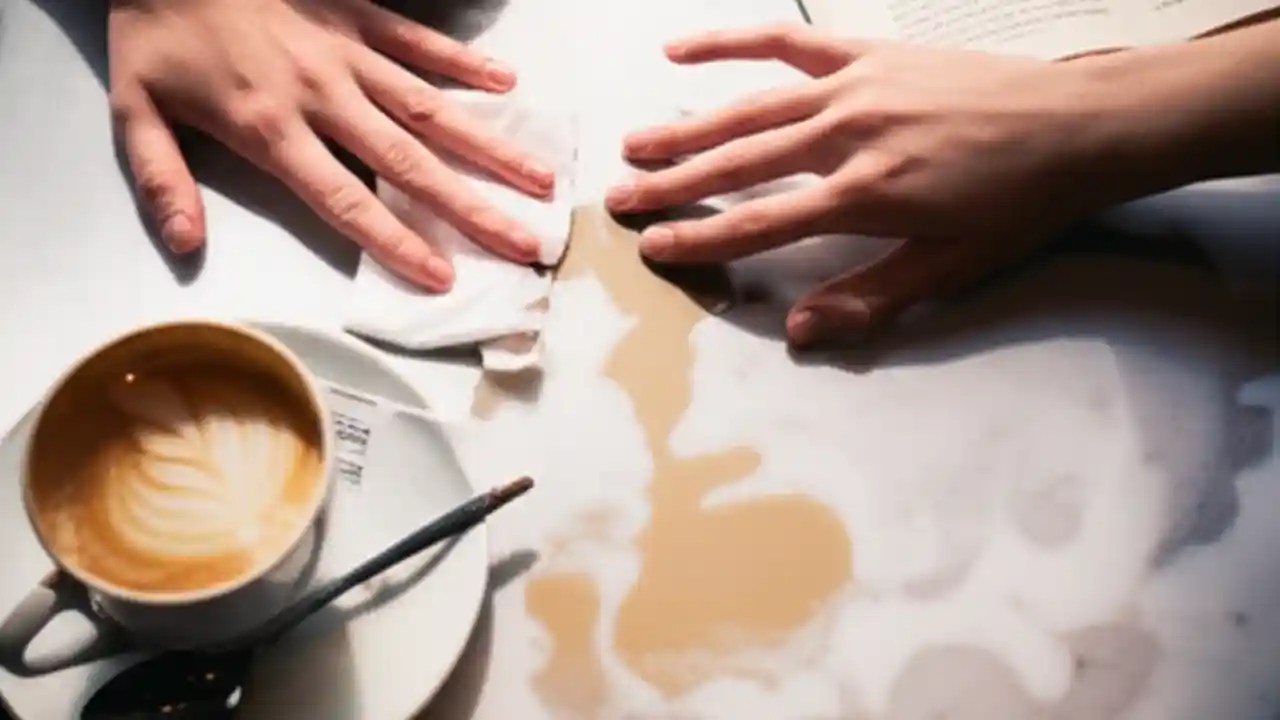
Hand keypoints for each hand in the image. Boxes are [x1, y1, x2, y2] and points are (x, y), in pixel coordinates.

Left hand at [109, 0, 553, 291]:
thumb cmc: (155, 31)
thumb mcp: (134, 109)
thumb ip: (161, 180)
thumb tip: (186, 245)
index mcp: (271, 128)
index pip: (345, 199)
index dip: (396, 240)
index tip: (444, 275)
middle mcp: (323, 95)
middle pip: (408, 161)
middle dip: (470, 207)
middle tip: (524, 241)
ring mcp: (347, 52)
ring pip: (429, 106)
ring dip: (487, 145)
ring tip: (540, 178)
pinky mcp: (357, 12)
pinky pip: (419, 40)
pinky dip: (462, 62)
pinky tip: (507, 85)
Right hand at [608, 25, 1105, 347]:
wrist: (1077, 126)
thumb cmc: (1017, 205)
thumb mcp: (951, 268)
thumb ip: (870, 298)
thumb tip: (800, 330)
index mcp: (865, 194)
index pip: (759, 223)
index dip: (700, 240)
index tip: (652, 249)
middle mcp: (847, 135)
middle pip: (738, 163)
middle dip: (672, 185)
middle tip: (617, 199)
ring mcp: (853, 87)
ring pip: (749, 109)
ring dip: (686, 129)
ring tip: (634, 146)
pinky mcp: (867, 54)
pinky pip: (787, 41)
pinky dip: (731, 43)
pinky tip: (681, 51)